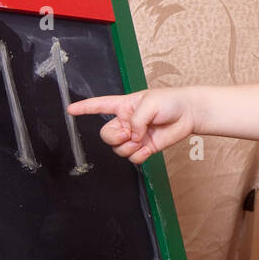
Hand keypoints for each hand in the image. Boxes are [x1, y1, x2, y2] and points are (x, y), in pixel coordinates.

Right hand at [66, 89, 199, 163]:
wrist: (188, 114)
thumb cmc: (170, 101)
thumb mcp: (150, 103)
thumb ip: (136, 119)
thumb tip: (132, 136)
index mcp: (123, 105)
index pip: (99, 105)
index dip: (83, 108)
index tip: (69, 109)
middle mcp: (126, 122)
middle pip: (106, 135)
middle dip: (115, 137)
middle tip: (129, 133)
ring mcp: (135, 136)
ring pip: (118, 149)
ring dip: (128, 147)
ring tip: (142, 139)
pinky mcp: (145, 147)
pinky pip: (133, 158)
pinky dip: (139, 156)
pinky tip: (147, 148)